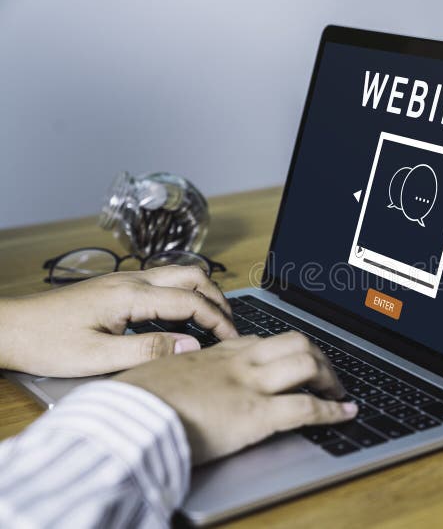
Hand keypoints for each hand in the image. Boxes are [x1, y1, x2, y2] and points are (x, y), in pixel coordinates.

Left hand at [0, 266, 237, 376]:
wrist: (8, 328)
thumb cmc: (46, 343)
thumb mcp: (97, 357)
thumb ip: (147, 350)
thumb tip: (190, 346)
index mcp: (131, 296)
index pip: (191, 302)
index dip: (218, 320)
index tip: (232, 339)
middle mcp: (131, 281)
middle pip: (192, 276)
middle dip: (218, 298)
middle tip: (229, 325)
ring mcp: (124, 281)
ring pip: (178, 274)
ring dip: (202, 292)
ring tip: (213, 319)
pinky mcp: (116, 288)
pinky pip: (162, 282)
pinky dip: (183, 294)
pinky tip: (181, 316)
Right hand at [116, 331, 357, 463]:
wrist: (123, 419)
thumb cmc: (132, 402)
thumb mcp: (158, 375)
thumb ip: (179, 372)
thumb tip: (180, 378)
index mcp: (214, 353)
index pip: (262, 341)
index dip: (285, 351)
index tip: (293, 360)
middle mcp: (239, 362)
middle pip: (295, 341)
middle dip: (318, 356)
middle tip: (326, 374)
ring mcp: (250, 384)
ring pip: (308, 363)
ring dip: (330, 377)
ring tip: (339, 392)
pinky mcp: (256, 414)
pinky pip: (307, 407)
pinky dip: (333, 412)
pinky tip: (345, 415)